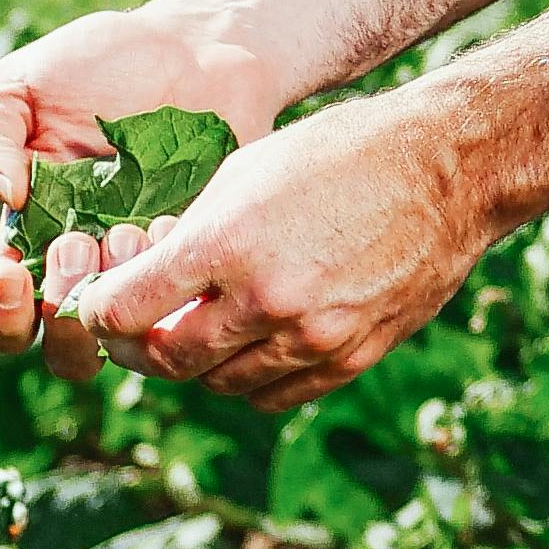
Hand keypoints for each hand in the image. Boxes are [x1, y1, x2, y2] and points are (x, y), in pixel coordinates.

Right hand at [0, 5, 291, 371]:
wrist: (198, 44)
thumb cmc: (98, 65)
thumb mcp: (19, 86)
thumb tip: (2, 197)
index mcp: (33, 242)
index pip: (5, 322)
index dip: (2, 316)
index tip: (11, 273)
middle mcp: (92, 268)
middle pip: (68, 349)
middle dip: (67, 310)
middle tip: (80, 242)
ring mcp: (153, 264)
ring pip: (134, 337)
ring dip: (125, 304)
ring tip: (130, 233)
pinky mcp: (207, 251)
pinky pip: (194, 296)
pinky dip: (183, 273)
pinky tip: (177, 219)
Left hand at [66, 92, 488, 411]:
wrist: (449, 169)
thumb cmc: (343, 152)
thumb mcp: (250, 169)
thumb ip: (193, 233)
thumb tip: (144, 278)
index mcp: (228, 242)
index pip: (124, 311)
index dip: (99, 313)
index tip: (100, 305)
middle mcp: (266, 299)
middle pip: (167, 360)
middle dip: (139, 349)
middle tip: (138, 332)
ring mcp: (313, 336)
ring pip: (220, 383)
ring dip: (198, 364)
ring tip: (201, 331)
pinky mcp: (351, 357)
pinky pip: (274, 395)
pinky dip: (250, 379)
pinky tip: (252, 345)